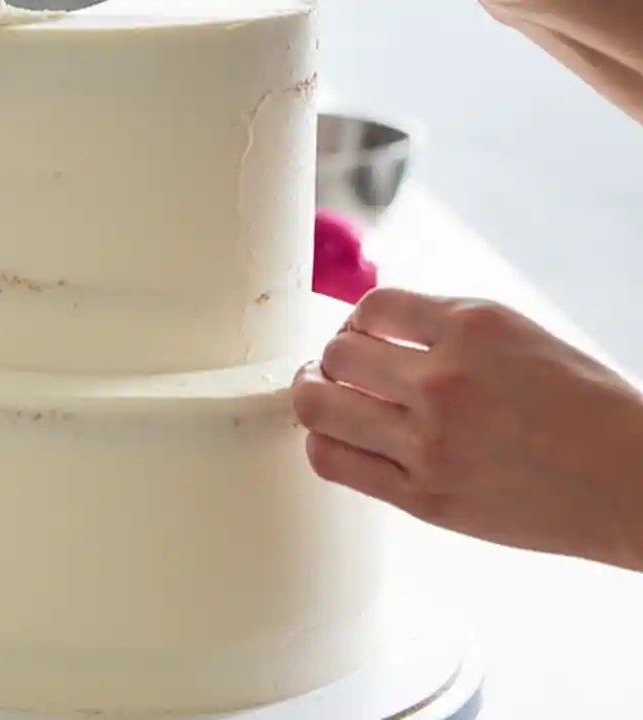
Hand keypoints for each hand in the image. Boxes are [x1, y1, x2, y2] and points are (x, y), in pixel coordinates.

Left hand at [292, 287, 642, 569]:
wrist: (634, 483)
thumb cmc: (584, 407)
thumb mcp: (520, 336)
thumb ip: (446, 329)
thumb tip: (368, 329)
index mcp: (474, 327)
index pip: (372, 306)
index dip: (357, 320)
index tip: (361, 336)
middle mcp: (444, 381)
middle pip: (335, 354)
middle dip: (331, 359)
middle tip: (336, 370)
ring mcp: (429, 443)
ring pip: (318, 406)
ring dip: (313, 397)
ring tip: (322, 398)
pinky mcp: (423, 497)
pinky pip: (334, 461)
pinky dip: (323, 443)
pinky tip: (337, 438)